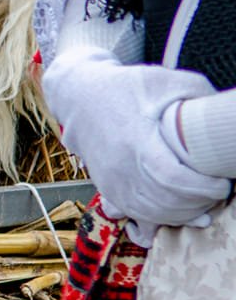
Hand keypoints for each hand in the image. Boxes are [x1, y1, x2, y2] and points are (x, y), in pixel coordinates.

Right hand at [46, 47, 228, 227]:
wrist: (77, 96)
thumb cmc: (123, 86)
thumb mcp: (161, 79)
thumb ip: (196, 92)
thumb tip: (223, 114)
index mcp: (134, 139)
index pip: (171, 177)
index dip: (202, 187)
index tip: (222, 183)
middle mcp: (119, 166)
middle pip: (165, 201)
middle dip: (199, 202)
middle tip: (218, 190)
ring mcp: (110, 181)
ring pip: (152, 215)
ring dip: (184, 214)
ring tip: (204, 200)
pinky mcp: (107, 189)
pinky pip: (138, 216)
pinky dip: (163, 220)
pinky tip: (182, 213)